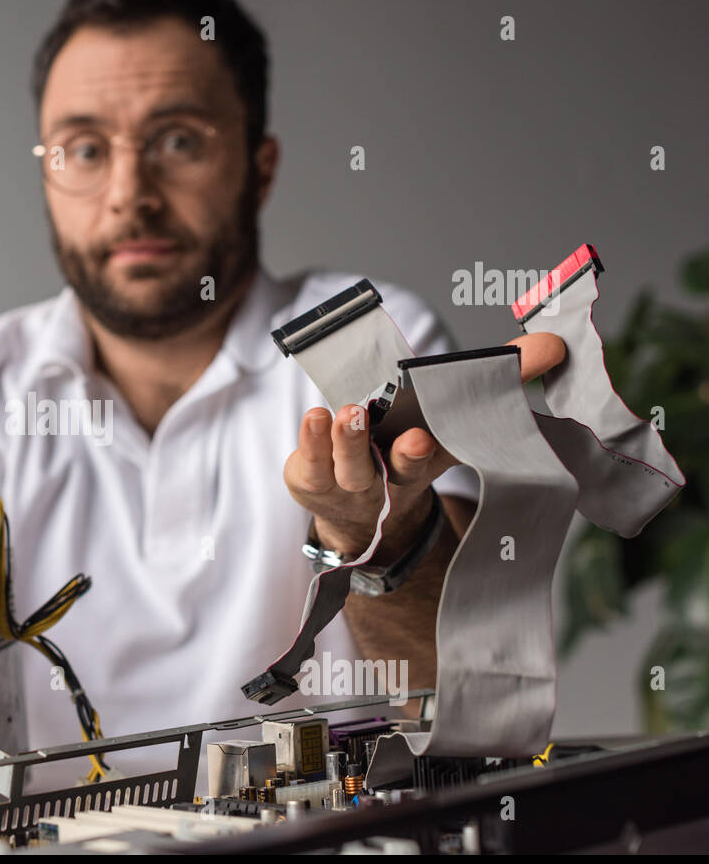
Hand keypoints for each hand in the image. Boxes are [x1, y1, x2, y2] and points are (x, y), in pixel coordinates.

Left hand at [283, 333, 566, 558]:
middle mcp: (383, 481)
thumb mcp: (445, 425)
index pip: (431, 461)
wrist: (360, 519)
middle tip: (408, 438)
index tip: (424, 440)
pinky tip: (314, 418)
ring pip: (347, 467)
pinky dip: (310, 441)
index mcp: (418, 470)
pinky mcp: (309, 479)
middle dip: (401, 456)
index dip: (425, 452)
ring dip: (348, 441)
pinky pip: (309, 463)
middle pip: (393, 471)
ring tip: (348, 414)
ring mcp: (344, 483)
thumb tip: (554, 344)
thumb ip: (494, 384)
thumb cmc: (403, 457)